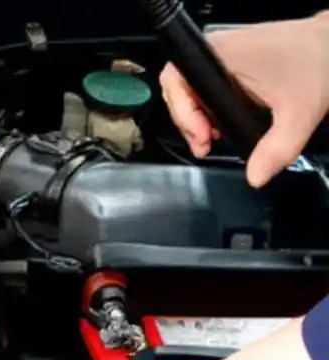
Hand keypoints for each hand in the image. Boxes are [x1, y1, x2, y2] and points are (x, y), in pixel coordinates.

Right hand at [159, 11, 328, 186]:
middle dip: (189, 122)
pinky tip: (223, 123)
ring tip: (215, 136)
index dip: (182, 114)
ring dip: (198, 118)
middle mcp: (215, 50)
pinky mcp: (228, 61)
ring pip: (190, 90)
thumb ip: (277, 149)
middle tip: (207, 144)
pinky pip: (205, 86)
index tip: (203, 136)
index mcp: (221, 53)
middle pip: (178, 89)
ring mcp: (221, 54)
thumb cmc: (318, 62)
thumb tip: (256, 177)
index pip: (175, 81)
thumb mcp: (300, 113)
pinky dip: (210, 108)